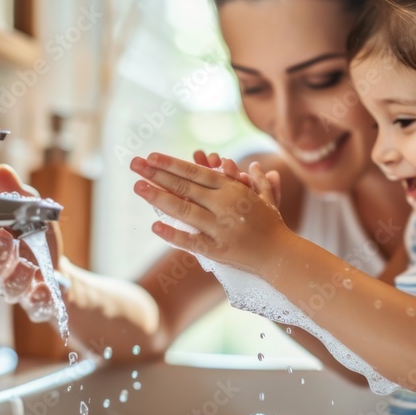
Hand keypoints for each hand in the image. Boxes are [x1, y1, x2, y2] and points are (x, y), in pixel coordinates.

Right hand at [0, 164, 63, 322]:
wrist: (58, 276)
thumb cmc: (36, 241)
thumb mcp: (31, 212)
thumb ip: (16, 194)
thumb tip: (1, 172)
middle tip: (2, 238)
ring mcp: (14, 288)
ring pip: (6, 287)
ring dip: (14, 275)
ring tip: (27, 264)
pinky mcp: (35, 303)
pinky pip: (33, 306)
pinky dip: (38, 298)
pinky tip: (44, 289)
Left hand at [130, 152, 285, 273]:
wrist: (281, 256)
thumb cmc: (271, 225)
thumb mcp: (265, 198)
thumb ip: (257, 182)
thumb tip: (253, 167)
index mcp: (232, 190)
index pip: (196, 173)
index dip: (172, 164)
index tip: (151, 157)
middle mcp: (224, 206)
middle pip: (185, 187)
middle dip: (157, 174)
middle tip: (134, 165)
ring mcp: (219, 228)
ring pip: (184, 211)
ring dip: (159, 198)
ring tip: (138, 187)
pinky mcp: (217, 250)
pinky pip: (191, 242)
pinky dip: (173, 235)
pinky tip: (155, 226)